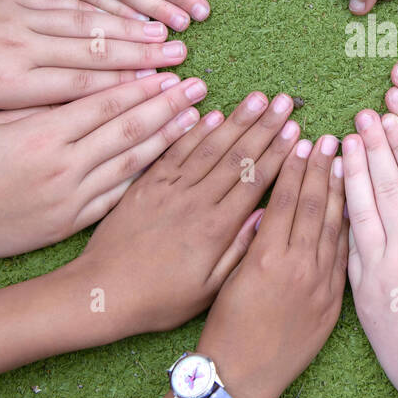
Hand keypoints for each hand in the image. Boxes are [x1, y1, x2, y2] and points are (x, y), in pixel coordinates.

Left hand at [0, 0, 187, 128]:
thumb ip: (16, 120)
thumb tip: (66, 127)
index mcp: (10, 87)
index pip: (84, 91)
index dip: (130, 94)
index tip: (165, 96)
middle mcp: (22, 49)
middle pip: (97, 56)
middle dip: (146, 60)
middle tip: (185, 63)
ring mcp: (18, 18)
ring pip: (87, 24)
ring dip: (131, 28)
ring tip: (168, 32)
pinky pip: (64, 1)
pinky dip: (99, 6)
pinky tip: (125, 7)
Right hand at [0, 73, 208, 264]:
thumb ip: (41, 103)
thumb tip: (85, 82)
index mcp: (42, 133)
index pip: (106, 101)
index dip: (143, 84)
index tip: (170, 70)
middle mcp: (62, 166)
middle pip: (128, 129)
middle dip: (168, 105)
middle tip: (199, 87)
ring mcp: (69, 198)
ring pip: (131, 163)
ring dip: (167, 139)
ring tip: (195, 119)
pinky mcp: (68, 223)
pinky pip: (117, 197)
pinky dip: (145, 176)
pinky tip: (168, 162)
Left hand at [75, 90, 303, 336]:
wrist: (101, 293)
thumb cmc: (159, 300)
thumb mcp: (208, 290)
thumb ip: (239, 251)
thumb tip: (267, 215)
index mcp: (216, 228)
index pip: (255, 180)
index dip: (278, 153)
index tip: (296, 130)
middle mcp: (195, 201)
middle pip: (237, 156)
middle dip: (264, 126)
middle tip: (285, 102)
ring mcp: (169, 189)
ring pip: (209, 147)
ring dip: (236, 119)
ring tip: (258, 97)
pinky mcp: (146, 185)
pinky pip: (175, 151)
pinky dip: (194, 130)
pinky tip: (211, 113)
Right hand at [196, 132, 347, 397]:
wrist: (241, 378)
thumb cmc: (222, 328)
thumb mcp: (223, 279)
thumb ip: (245, 241)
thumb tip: (263, 208)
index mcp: (266, 257)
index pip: (286, 199)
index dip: (296, 168)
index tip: (302, 141)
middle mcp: (298, 267)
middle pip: (315, 206)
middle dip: (322, 169)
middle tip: (330, 138)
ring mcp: (321, 285)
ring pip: (336, 227)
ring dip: (342, 191)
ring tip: (347, 161)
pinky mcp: (334, 303)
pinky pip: (346, 256)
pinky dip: (349, 227)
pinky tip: (355, 205)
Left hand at [343, 109, 397, 397]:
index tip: (394, 118)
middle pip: (384, 187)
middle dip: (373, 146)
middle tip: (362, 116)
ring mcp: (378, 274)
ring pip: (359, 211)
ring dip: (349, 174)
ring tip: (341, 143)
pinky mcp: (362, 296)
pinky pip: (347, 246)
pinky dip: (340, 216)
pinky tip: (334, 194)